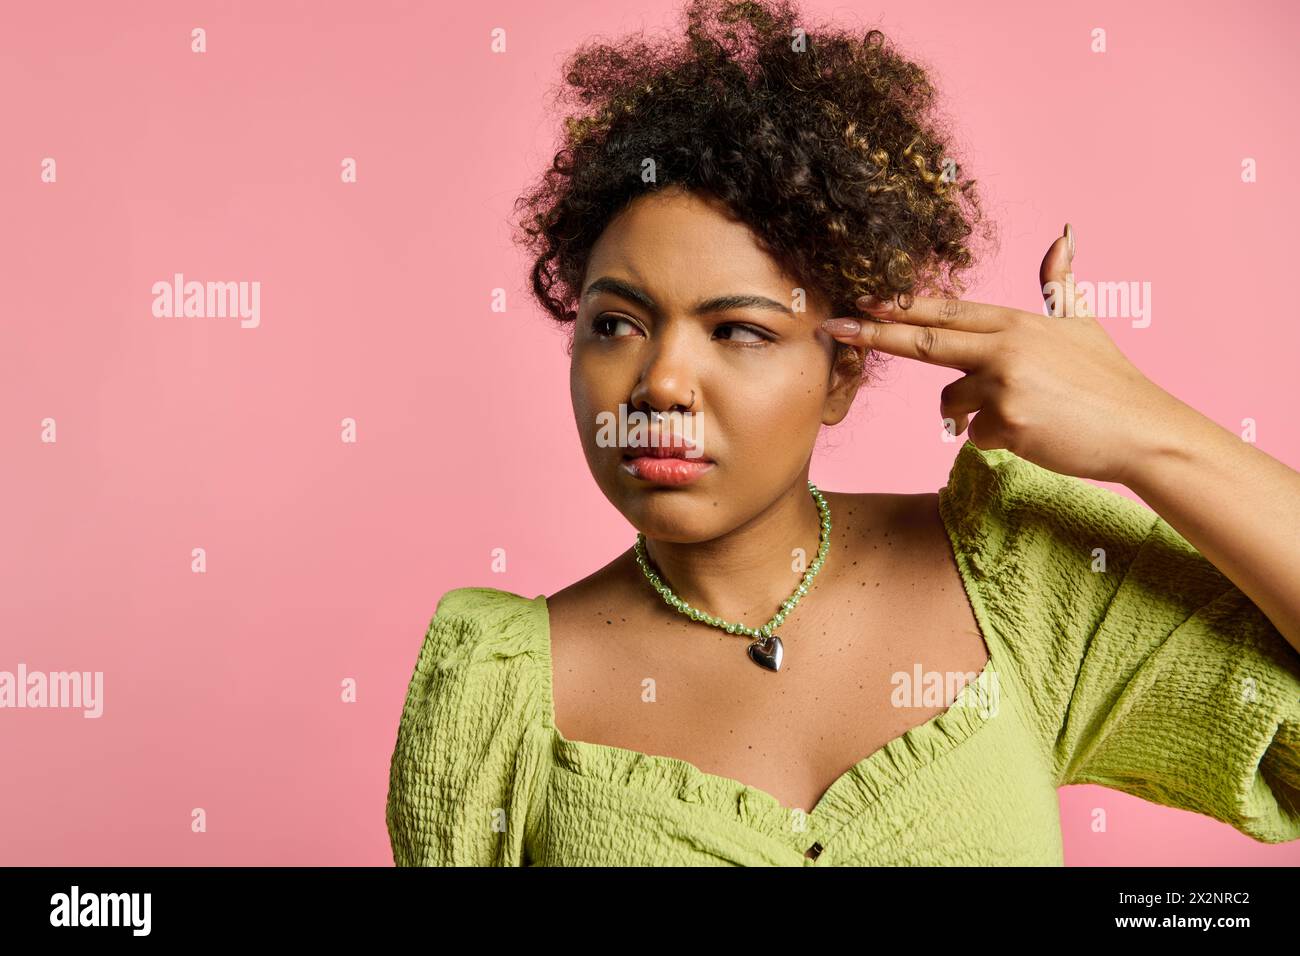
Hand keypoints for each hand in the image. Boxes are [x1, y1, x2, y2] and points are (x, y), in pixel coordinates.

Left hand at [821, 224, 1191, 484]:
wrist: (1143, 431)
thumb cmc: (1109, 380)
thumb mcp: (1083, 322)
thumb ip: (1059, 283)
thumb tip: (1061, 234)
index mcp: (1015, 322)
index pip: (946, 310)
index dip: (901, 304)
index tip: (862, 295)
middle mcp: (1005, 346)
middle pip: (925, 340)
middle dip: (876, 333)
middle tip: (834, 325)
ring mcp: (1005, 384)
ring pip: (952, 403)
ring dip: (973, 415)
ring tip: (1025, 414)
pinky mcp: (1008, 422)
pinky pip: (975, 437)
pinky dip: (997, 441)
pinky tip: (1035, 435)